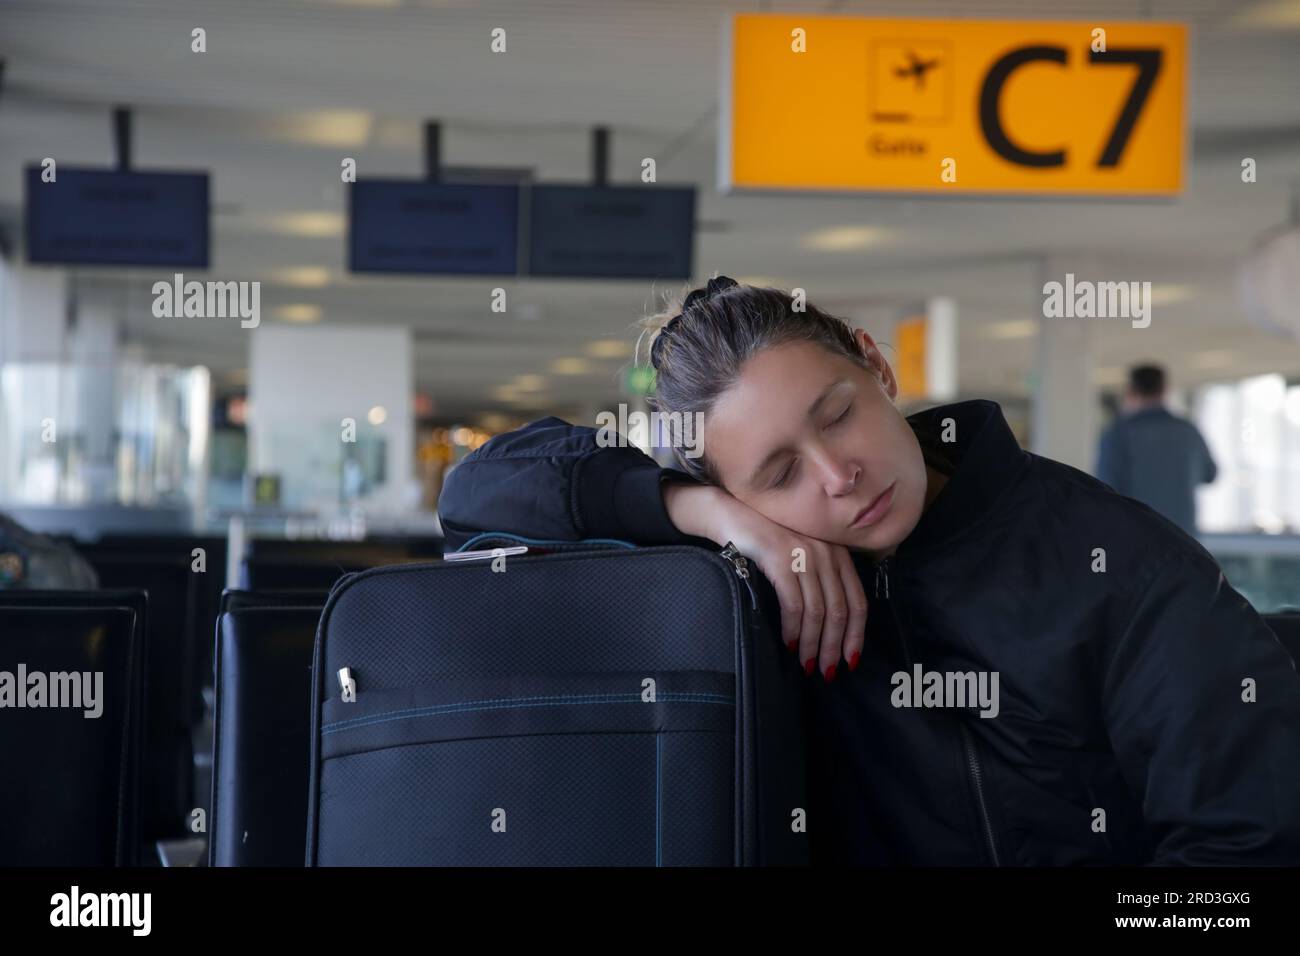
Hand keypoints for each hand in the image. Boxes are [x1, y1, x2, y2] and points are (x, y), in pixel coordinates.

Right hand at [664, 483, 867, 679]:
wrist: (735, 515)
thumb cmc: (769, 541)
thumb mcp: (803, 556)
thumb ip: (821, 580)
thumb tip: (830, 627)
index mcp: (838, 555)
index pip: (858, 602)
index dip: (857, 635)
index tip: (850, 661)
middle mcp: (827, 554)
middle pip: (840, 611)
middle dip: (834, 647)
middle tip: (826, 671)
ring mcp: (804, 556)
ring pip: (818, 612)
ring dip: (812, 643)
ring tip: (806, 663)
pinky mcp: (781, 559)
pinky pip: (793, 604)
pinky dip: (792, 628)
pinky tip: (787, 642)